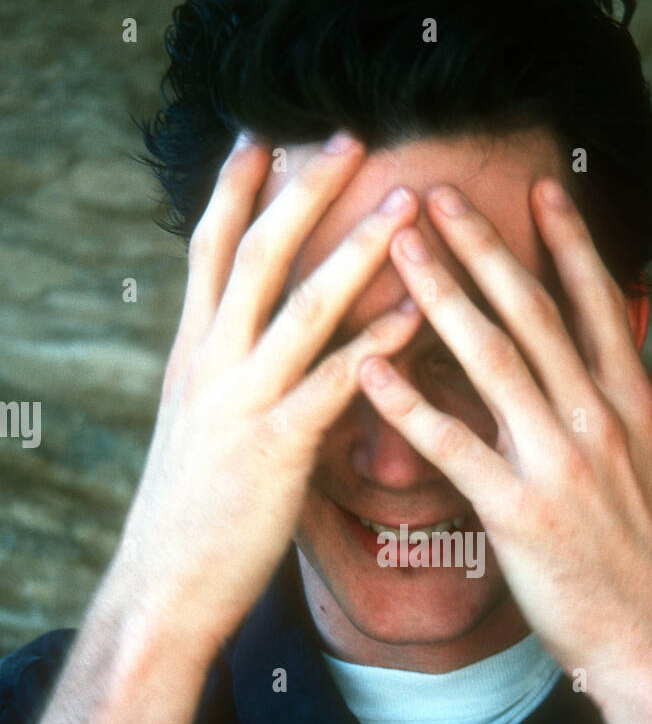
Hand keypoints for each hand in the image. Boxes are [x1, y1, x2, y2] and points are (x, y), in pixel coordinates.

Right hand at [109, 132, 421, 656]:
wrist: (162, 587)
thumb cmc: (190, 514)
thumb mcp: (196, 428)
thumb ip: (224, 379)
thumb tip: (252, 348)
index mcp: (192, 355)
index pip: (209, 251)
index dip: (233, 190)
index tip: (263, 136)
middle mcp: (211, 364)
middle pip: (256, 254)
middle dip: (303, 190)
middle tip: (350, 136)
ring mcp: (241, 403)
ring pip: (301, 306)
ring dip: (357, 250)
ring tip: (407, 205)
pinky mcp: (276, 449)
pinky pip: (334, 383)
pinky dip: (376, 345)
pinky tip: (416, 317)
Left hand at [357, 177, 651, 696]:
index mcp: (635, 409)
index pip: (598, 308)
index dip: (568, 244)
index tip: (540, 189)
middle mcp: (598, 422)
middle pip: (535, 315)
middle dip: (486, 248)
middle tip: (438, 196)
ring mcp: (559, 465)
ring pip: (493, 361)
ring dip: (441, 297)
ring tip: (397, 250)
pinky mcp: (520, 514)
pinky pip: (454, 448)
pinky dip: (409, 405)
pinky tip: (368, 369)